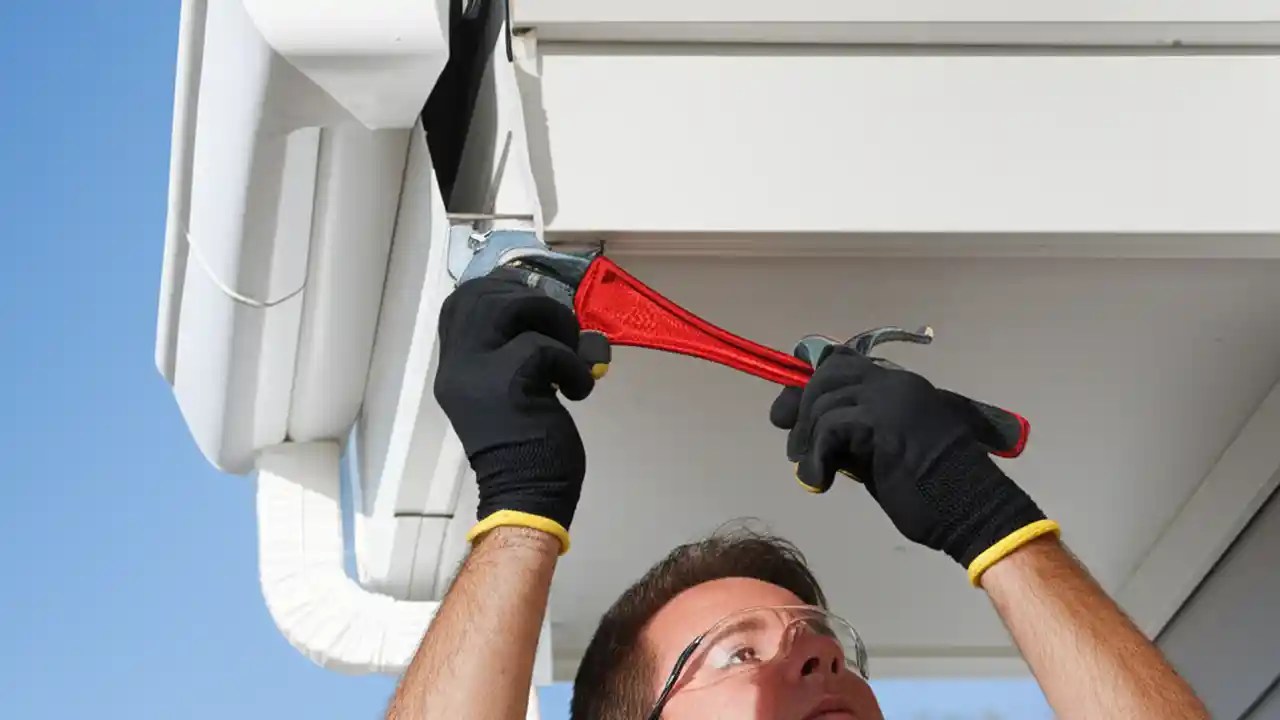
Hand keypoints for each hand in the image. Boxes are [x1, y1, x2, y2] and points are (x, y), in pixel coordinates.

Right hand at [434, 270, 598, 553]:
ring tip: (570, 354)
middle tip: (561, 332)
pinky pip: (546, 347)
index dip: (503, 290)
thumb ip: (522, 354)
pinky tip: (578, 391)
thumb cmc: (528, 448)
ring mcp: (478, 370)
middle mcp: (459, 362)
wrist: (525, 495)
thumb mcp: (513, 390)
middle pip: (485, 292)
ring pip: (512, 304)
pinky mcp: (508, 382)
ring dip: (555, 321)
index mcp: (457, 364)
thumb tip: (569, 325)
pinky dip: (574, 364)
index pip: (463, 300)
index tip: (538, 309)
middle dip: (534, 300)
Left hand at [769, 349, 1056, 582]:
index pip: (843, 365)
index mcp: (902, 387)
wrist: (974, 510)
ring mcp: (890, 400)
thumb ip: (857, 435)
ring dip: (807, 441)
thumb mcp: (886, 454)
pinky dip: (816, 457)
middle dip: (801, 407)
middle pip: (827, 376)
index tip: (791, 415)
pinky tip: (819, 481)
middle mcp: (895, 384)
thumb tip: (816, 435)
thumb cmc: (937, 493)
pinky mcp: (883, 422)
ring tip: (811, 472)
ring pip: (824, 402)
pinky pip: (830, 428)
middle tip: (794, 447)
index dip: (811, 385)